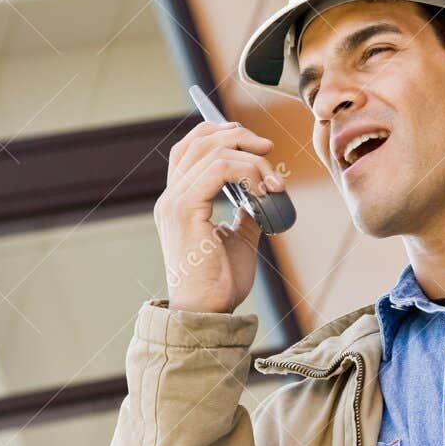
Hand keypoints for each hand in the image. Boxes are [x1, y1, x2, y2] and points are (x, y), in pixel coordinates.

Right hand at [155, 118, 284, 313]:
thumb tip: (264, 191)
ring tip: (274, 182)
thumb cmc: (220, 282)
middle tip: (268, 148)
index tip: (255, 143)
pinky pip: (218, 170)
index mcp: (178, 202)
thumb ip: (246, 211)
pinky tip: (265, 190)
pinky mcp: (185, 209)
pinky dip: (247, 172)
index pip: (190, 149)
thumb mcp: (239, 238)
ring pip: (212, 151)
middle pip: (198, 141)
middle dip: (238, 136)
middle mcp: (170, 198)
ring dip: (251, 159)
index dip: (220, 134)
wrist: (207, 312)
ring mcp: (174, 202)